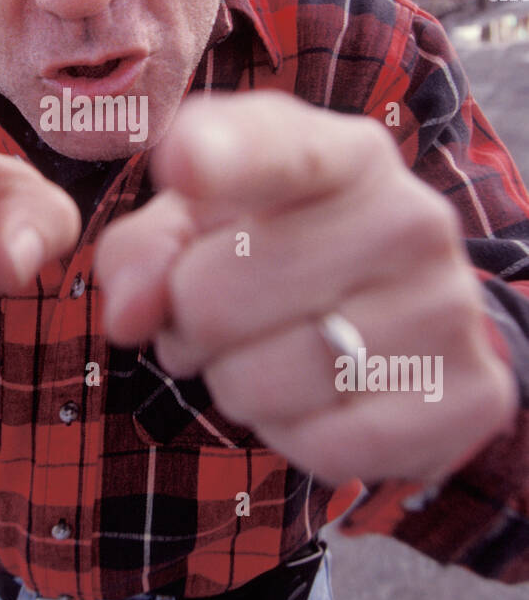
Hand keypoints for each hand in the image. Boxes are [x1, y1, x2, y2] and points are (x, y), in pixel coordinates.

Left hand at [94, 91, 517, 485]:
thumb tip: (129, 313)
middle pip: (214, 297)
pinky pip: (325, 450)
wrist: (406, 321)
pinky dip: (294, 439)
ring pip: (258, 384)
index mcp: (345, 155)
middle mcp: (410, 218)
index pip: (281, 149)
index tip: (182, 162)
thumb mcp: (202, 227)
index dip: (220, 157)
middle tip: (223, 318)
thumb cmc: (279, 255)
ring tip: (270, 354)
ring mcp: (448, 307)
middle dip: (189, 325)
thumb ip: (144, 250)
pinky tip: (319, 401)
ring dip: (234, 386)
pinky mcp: (469, 396)